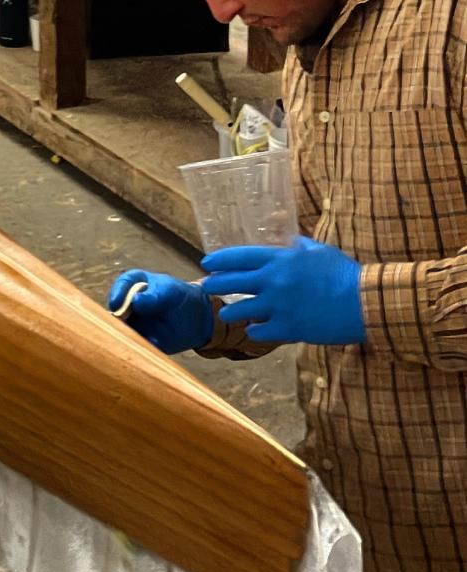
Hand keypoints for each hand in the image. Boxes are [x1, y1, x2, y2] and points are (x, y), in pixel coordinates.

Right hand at [107, 269, 212, 353]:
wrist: (198, 319)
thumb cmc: (181, 298)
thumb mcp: (170, 293)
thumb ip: (154, 297)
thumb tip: (135, 301)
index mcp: (134, 284)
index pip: (121, 285)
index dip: (117, 293)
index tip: (116, 304)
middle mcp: (128, 304)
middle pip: (116, 309)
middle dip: (117, 318)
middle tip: (122, 324)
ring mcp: (133, 322)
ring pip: (122, 329)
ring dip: (126, 335)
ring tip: (137, 337)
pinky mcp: (141, 339)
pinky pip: (136, 345)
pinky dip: (140, 347)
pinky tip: (153, 344)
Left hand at [201, 237, 364, 345]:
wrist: (366, 302)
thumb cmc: (344, 273)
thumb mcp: (318, 250)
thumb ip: (297, 245)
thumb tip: (287, 239)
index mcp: (280, 259)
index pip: (239, 256)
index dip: (220, 259)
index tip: (207, 262)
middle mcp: (274, 281)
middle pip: (232, 282)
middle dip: (215, 284)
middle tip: (205, 286)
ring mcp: (279, 306)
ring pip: (241, 310)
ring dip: (230, 312)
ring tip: (224, 314)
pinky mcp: (289, 328)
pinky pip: (261, 331)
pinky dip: (255, 331)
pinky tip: (251, 331)